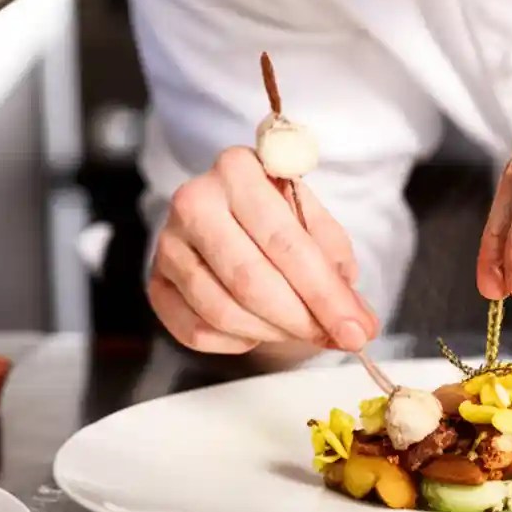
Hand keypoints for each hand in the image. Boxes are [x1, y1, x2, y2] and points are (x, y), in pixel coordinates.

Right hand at [148, 147, 377, 353]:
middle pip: (249, 279)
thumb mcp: (317, 227)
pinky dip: (239, 341)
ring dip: (273, 332)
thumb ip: (337, 268)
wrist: (235, 222)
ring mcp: (168, 244)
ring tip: (301, 329)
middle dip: (301, 320)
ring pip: (222, 311)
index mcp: (239, 170)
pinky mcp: (155, 283)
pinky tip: (261, 327)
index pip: (284, 241)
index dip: (324, 293)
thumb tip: (356, 321)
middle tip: (337, 339)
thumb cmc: (281, 222)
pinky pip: (198, 331)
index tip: (356, 329)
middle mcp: (194, 201)